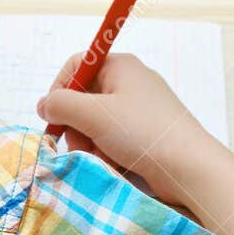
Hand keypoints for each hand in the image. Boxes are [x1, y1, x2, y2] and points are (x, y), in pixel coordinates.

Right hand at [37, 52, 221, 206]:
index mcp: (120, 66)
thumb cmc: (142, 133)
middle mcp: (130, 82)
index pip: (76, 67)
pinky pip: (114, 139)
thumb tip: (44, 105)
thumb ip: (61, 105)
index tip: (53, 117)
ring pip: (96, 124)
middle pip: (84, 99)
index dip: (60, 90)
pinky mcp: (146, 134)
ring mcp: (139, 109)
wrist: (190, 168)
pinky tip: (116, 165)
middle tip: (80, 146)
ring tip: (103, 159)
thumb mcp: (94, 115)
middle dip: (77, 126)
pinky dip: (108, 153)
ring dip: (91, 144)